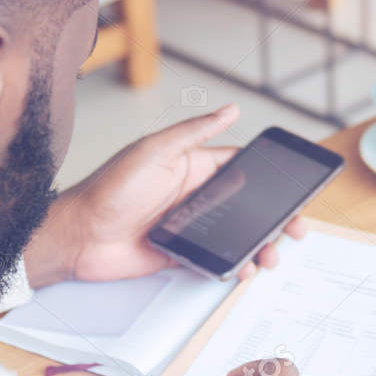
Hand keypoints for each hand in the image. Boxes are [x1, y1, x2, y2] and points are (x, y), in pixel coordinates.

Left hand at [25, 105, 306, 285]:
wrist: (80, 237)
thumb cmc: (109, 189)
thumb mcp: (155, 151)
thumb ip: (195, 132)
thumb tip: (230, 109)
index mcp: (192, 166)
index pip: (241, 166)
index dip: (270, 175)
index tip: (294, 184)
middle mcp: (195, 195)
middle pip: (248, 205)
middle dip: (276, 217)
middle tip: (295, 227)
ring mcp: (191, 226)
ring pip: (238, 235)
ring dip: (261, 244)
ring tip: (271, 253)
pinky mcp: (184, 252)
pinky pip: (219, 258)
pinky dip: (237, 265)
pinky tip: (245, 267)